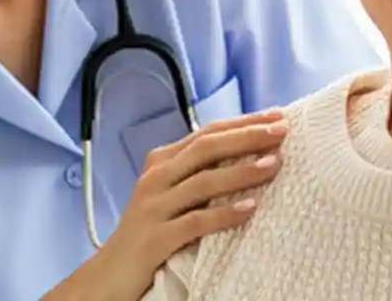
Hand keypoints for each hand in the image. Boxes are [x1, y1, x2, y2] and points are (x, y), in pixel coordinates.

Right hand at [47, 108, 287, 300]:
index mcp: (162, 162)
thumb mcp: (171, 193)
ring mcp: (154, 207)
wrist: (110, 274)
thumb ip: (199, 172)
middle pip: (206, 148)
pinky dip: (223, 214)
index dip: (243, 123)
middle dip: (246, 137)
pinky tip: (249, 209)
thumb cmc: (151, 230)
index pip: (207, 133)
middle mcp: (156, 178)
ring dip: (241, 171)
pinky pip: (195, 223)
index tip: (278, 117)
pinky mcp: (156, 238)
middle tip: (282, 132)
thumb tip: (250, 153)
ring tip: (273, 164)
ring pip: (202, 182)